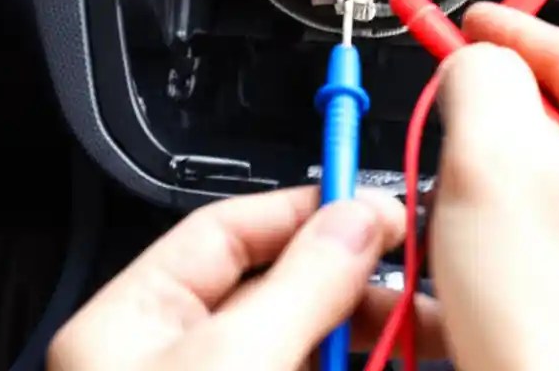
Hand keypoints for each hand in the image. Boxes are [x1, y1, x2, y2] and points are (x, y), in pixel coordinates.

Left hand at [48, 187, 443, 369]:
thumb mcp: (238, 362)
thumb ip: (301, 285)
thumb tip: (355, 218)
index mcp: (129, 327)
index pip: (221, 232)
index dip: (303, 210)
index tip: (371, 204)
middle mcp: (170, 362)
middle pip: (275, 290)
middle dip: (353, 280)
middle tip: (418, 269)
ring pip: (306, 345)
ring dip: (371, 330)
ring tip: (429, 327)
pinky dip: (364, 366)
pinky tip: (403, 357)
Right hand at [431, 3, 558, 370]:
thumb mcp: (488, 156)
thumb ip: (480, 75)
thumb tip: (480, 61)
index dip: (507, 34)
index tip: (467, 27)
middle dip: (495, 143)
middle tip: (445, 155)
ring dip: (497, 209)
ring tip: (453, 244)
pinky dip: (518, 260)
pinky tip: (471, 290)